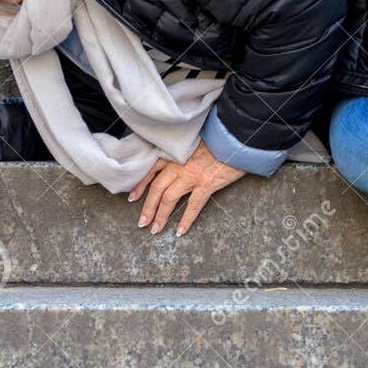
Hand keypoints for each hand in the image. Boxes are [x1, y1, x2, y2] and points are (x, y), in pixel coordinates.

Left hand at [128, 139, 246, 235]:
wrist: (235, 135)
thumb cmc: (217, 136)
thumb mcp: (193, 139)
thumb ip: (182, 150)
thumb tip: (177, 158)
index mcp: (175, 153)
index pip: (151, 170)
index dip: (140, 185)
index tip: (132, 197)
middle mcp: (179, 165)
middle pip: (156, 189)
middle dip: (147, 207)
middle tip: (142, 222)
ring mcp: (192, 175)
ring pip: (169, 198)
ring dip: (160, 216)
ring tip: (155, 229)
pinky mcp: (206, 184)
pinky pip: (193, 206)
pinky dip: (186, 220)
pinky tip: (180, 231)